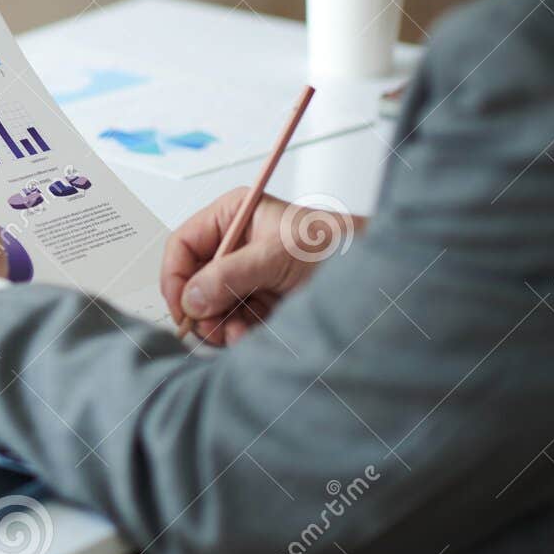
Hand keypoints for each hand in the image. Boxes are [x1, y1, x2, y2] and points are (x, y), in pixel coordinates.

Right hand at [160, 188, 359, 345]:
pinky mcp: (260, 302)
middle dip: (200, 308)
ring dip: (220, 326)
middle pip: (193, 281)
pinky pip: (232, 322)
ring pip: (211, 307)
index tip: (181, 308)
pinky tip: (250, 336)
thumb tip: (191, 297)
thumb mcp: (278, 255)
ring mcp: (247, 276)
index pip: (183, 245)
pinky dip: (237, 334)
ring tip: (237, 334)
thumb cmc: (336, 246)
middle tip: (211, 329)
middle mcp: (235, 245)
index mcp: (233, 217)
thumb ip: (230, 275)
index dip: (175, 277)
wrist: (378, 273)